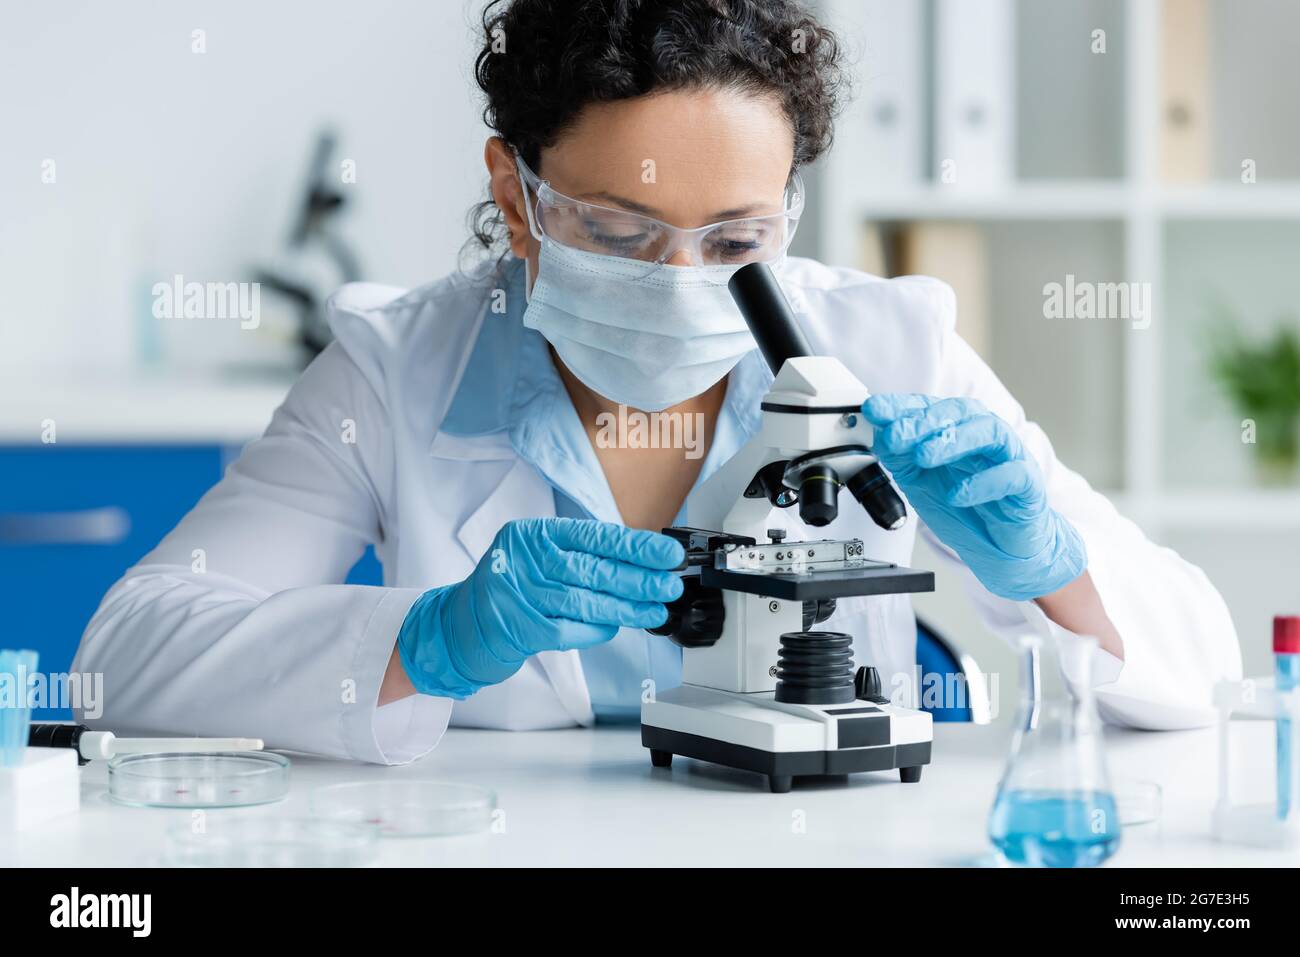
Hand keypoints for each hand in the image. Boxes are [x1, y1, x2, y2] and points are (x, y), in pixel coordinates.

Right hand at [397, 517, 684, 697]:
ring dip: (626, 608)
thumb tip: (640, 563)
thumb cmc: (511, 585)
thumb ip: (578, 555)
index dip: (634, 547)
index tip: (666, 555)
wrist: (462, 623)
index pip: (593, 537)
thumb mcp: (537, 556)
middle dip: (638, 578)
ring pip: (585, 601)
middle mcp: (524, 560)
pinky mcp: (519, 628)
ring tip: (655, 609)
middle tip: (669, 584)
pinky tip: (617, 626)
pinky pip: (569, 630)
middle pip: (593, 569)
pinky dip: (597, 629)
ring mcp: (520, 595)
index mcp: (532, 534)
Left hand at [862, 394, 1085, 601]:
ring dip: (953, 440)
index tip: (874, 410)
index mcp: (956, 432)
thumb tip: (879, 437)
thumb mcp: (922, 484)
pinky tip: (958, 494)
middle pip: (959, 413)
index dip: (901, 406)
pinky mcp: (1028, 485)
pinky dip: (983, 482)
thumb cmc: (967, 510)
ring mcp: (1008, 458)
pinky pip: (1012, 475)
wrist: (1003, 551)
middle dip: (922, 422)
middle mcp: (983, 438)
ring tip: (924, 456)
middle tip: (895, 435)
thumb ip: (902, 460)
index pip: (930, 408)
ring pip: (990, 432)